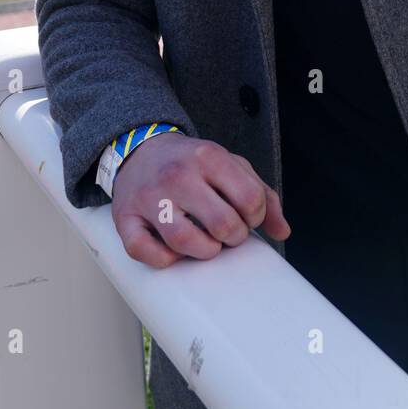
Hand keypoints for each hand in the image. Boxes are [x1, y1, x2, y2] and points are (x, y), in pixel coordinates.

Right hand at [111, 132, 289, 268]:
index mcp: (209, 157)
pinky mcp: (125, 217)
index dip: (255, 218)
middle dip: (233, 237)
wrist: (140, 149)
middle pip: (223, 225)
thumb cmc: (192, 164)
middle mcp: (179, 175)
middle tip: (227, 232)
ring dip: (205, 251)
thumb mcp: (231, 166)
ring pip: (186, 243)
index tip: (246, 217)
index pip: (251, 200)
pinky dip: (164, 259)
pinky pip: (144, 251)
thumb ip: (262, 195)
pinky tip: (174, 250)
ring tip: (206, 242)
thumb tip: (282, 231)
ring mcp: (150, 197)